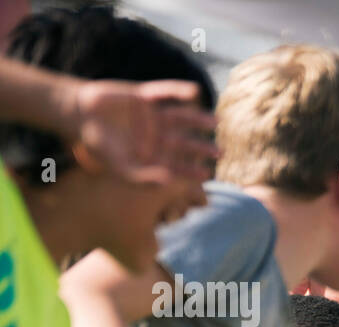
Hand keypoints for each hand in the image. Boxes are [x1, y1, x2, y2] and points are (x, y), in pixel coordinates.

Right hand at [63, 78, 216, 184]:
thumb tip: (168, 183)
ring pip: (182, 118)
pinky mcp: (146, 95)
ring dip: (199, 120)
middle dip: (202, 148)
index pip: (178, 164)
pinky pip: (166, 92)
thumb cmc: (99, 146)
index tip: (206, 174)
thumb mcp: (120, 166)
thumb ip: (142, 178)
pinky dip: (179, 91)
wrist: (79, 115)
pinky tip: (195, 91)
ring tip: (215, 123)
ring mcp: (154, 115)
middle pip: (185, 143)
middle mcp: (159, 135)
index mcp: (154, 154)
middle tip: (220, 153)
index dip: (191, 169)